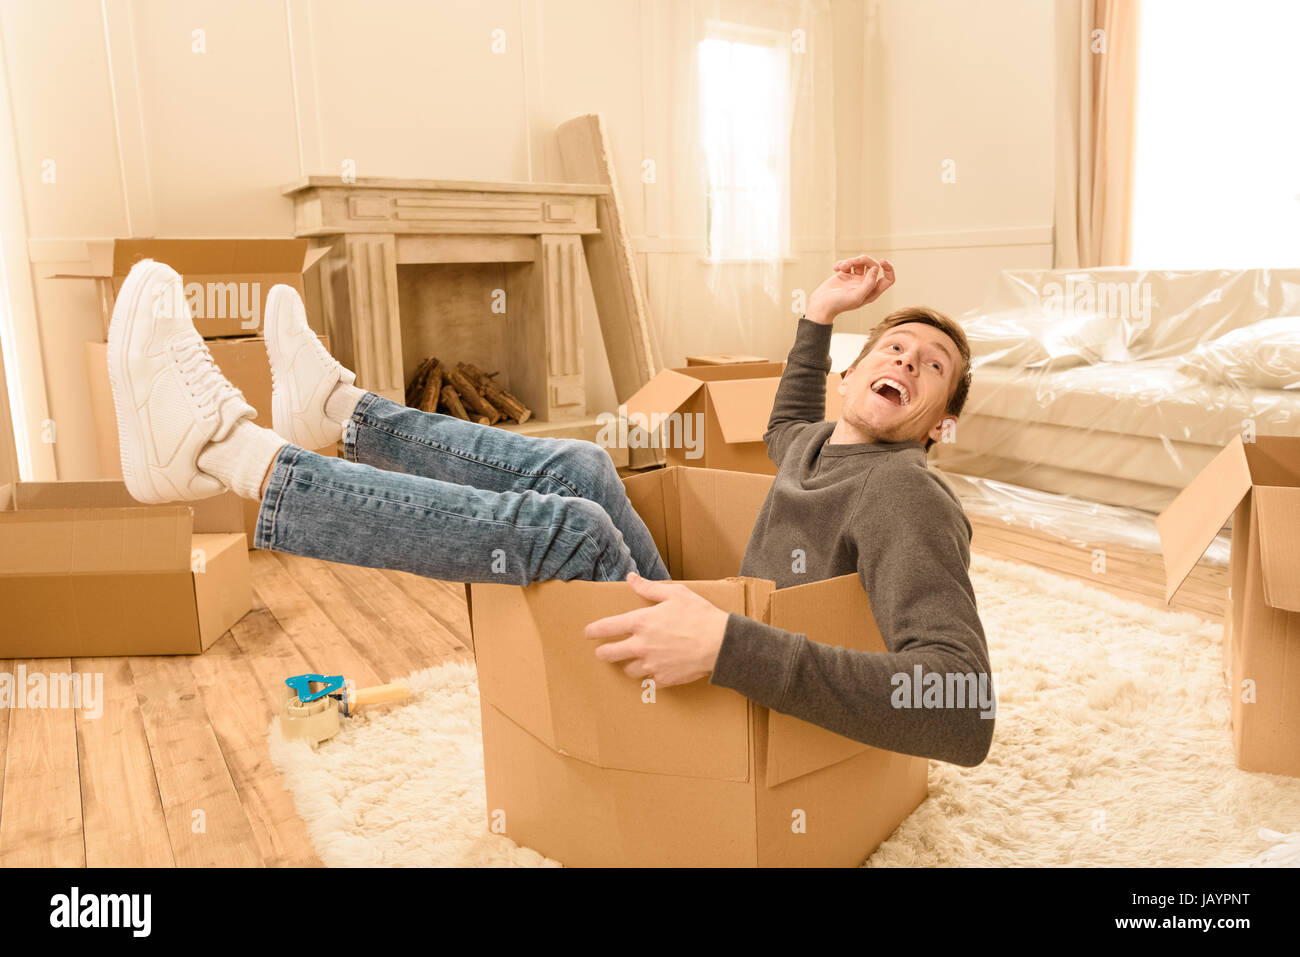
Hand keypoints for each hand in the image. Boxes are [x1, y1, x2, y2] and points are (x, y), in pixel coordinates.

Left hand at [584, 572, 730, 686]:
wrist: (720, 644)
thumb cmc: (699, 616)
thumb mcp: (675, 594)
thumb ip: (649, 588)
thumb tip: (631, 578)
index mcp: (641, 622)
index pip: (607, 628)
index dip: (593, 631)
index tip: (587, 633)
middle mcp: (641, 645)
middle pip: (609, 654)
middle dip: (602, 652)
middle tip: (602, 652)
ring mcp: (651, 665)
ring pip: (628, 670)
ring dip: (628, 665)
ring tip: (632, 660)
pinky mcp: (663, 679)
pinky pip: (648, 681)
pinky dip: (649, 676)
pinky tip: (654, 670)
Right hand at [805, 254, 894, 323]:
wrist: (821, 304)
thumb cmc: (839, 304)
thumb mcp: (856, 296)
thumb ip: (869, 284)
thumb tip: (876, 269)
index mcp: (872, 292)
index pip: (888, 279)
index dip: (888, 269)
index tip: (881, 261)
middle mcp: (866, 284)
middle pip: (873, 266)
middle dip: (863, 260)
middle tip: (852, 262)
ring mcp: (856, 279)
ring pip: (860, 262)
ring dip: (851, 260)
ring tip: (841, 266)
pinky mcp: (846, 274)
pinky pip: (848, 263)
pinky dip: (842, 263)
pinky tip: (836, 268)